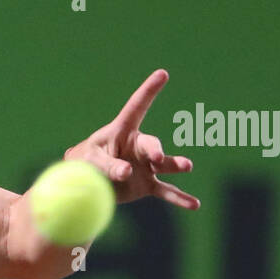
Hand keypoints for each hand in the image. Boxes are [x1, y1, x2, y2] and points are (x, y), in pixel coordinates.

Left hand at [65, 69, 198, 208]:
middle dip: (154, 150)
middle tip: (154, 158)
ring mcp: (146, 166)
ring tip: (186, 166)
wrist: (87, 182)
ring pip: (164, 165)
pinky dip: (179, 198)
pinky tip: (194, 204)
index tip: (162, 74)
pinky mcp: (147, 184)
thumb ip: (106, 165)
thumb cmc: (84, 163)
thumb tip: (127, 172)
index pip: (137, 107)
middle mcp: (138, 146)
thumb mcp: (90, 161)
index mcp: (121, 131)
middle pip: (151, 144)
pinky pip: (166, 191)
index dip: (148, 91)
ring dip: (175, 165)